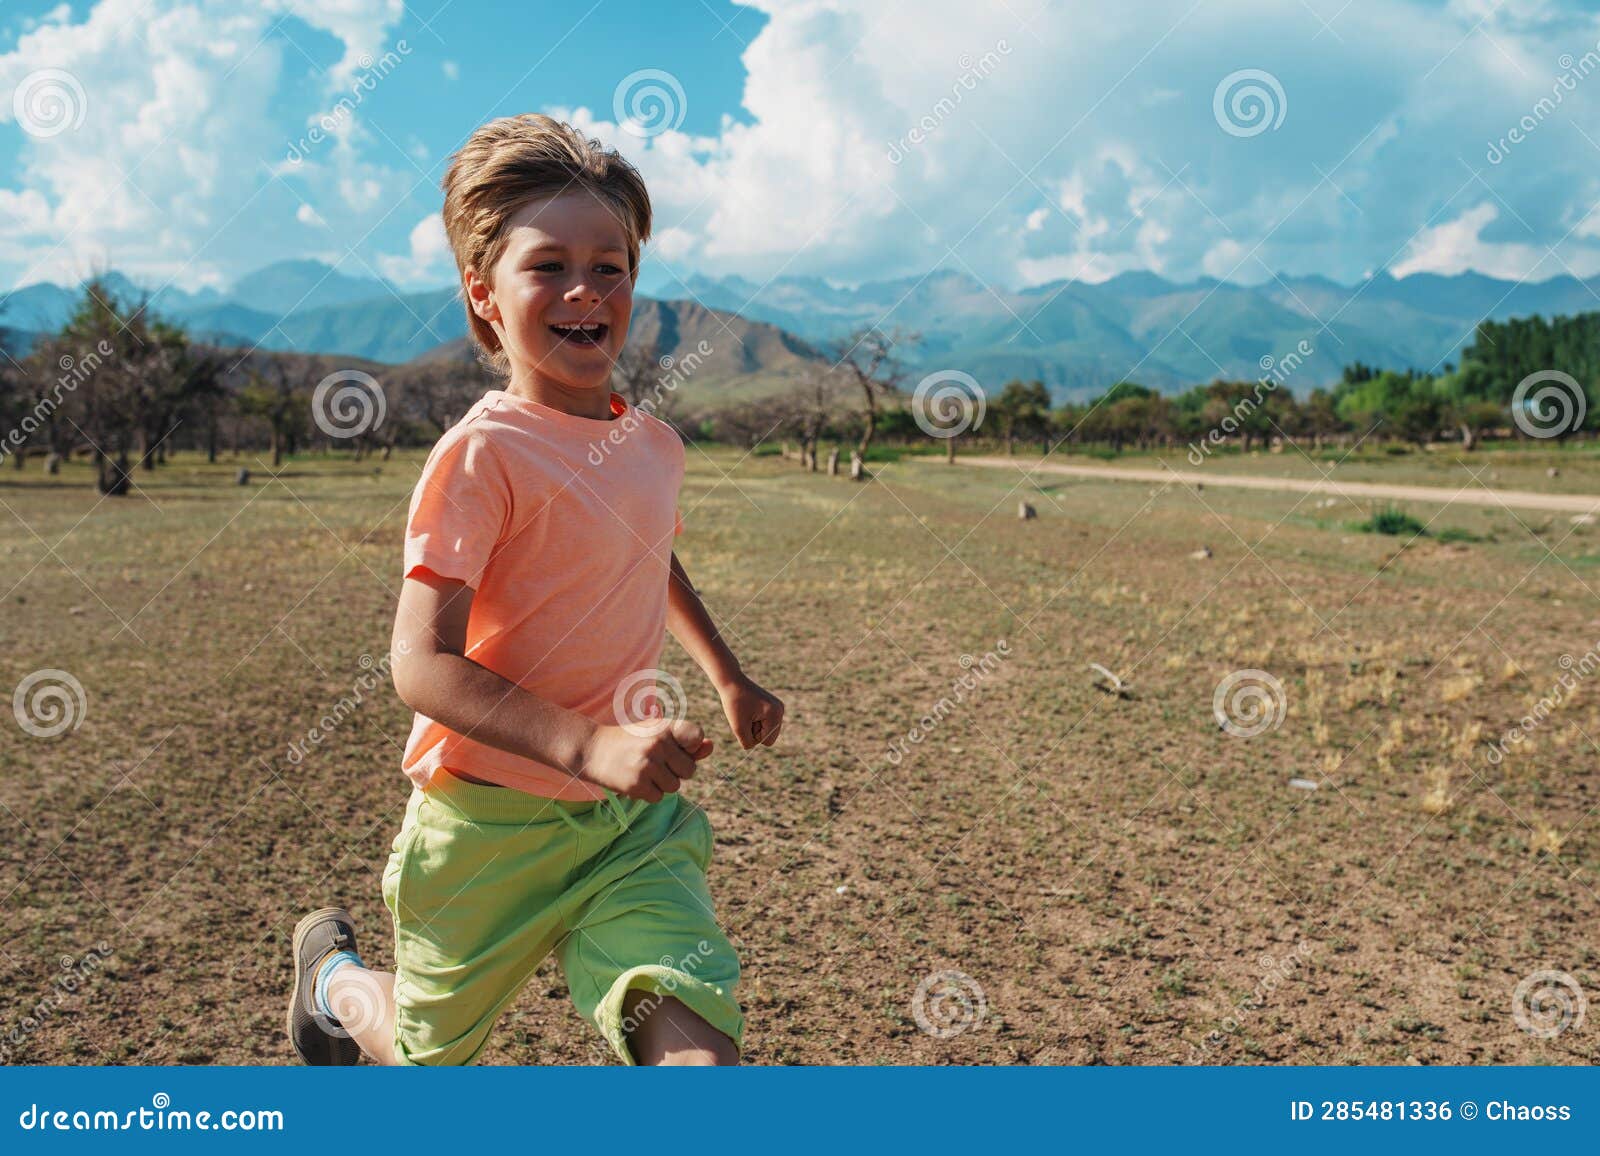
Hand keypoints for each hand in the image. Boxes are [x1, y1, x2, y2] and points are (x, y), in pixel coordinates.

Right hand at [578, 718, 713, 802]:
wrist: (593, 750)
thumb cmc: (631, 741)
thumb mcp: (657, 733)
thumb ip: (686, 742)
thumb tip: (710, 747)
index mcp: (664, 726)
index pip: (696, 736)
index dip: (691, 747)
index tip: (678, 747)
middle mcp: (658, 743)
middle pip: (689, 770)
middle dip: (676, 771)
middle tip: (656, 763)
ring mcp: (647, 765)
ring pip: (674, 786)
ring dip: (662, 784)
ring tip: (644, 771)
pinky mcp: (637, 784)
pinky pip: (658, 797)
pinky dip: (649, 793)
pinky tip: (635, 780)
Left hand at [718, 674, 784, 749]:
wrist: (732, 682)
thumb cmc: (733, 703)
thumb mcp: (738, 727)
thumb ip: (747, 742)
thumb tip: (753, 746)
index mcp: (775, 714)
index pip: (767, 741)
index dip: (752, 736)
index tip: (745, 719)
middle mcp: (780, 710)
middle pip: (768, 737)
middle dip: (755, 731)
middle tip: (745, 715)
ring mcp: (778, 707)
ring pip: (767, 731)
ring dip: (754, 726)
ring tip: (747, 712)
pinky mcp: (773, 706)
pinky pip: (765, 723)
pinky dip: (755, 720)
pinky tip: (750, 709)